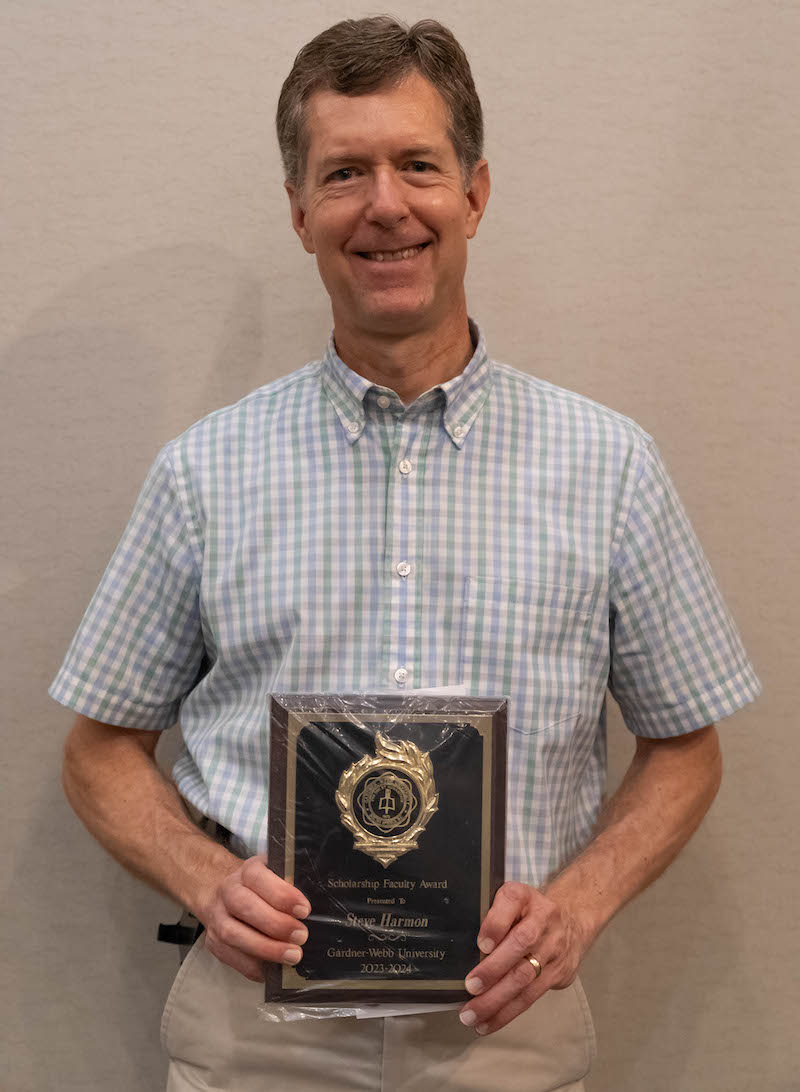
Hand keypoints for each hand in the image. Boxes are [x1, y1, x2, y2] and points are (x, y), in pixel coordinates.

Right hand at [200, 854, 310, 981]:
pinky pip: (230, 957)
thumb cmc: (259, 887)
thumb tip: (316, 906)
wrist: (220, 893)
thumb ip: (290, 885)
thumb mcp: (274, 875)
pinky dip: (253, 966)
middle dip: (276, 925)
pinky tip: (272, 970)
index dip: (282, 894)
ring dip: (266, 949)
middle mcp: (228, 892)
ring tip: (292, 956)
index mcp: (247, 871)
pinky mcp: (213, 942)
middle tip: (302, 936)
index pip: (259, 878)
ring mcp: (217, 918)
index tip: (304, 910)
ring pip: (234, 935)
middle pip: (246, 907)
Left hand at [459, 882, 587, 1035]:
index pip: (512, 901)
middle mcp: (544, 918)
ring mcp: (554, 947)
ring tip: (473, 1016)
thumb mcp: (509, 901)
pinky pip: (532, 996)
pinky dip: (508, 1012)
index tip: (482, 943)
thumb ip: (490, 917)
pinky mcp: (559, 973)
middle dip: (493, 969)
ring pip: (526, 976)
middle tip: (470, 987)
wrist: (573, 918)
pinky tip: (488, 1022)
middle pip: (521, 943)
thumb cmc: (527, 912)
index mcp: (525, 896)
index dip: (496, 923)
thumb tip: (463, 949)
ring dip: (497, 1000)